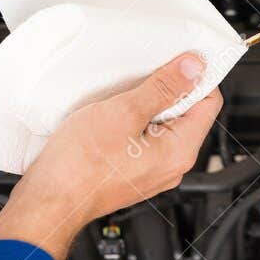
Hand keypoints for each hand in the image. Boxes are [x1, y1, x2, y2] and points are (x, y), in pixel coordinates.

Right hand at [0, 52, 221, 259]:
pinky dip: (132, 121)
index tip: (179, 59)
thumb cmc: (81, 167)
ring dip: (146, 104)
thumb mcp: (124, 112)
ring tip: (122, 96)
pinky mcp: (132, 171)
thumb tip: (194, 68)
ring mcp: (151, 171)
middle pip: (186, 113)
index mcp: (180, 151)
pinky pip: (143, 138)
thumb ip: (163, 88)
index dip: (196, 76)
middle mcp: (171, 166)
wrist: (50, 200)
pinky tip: (110, 115)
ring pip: (161, 125)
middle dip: (167, 89)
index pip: (209, 102)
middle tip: (142, 76)